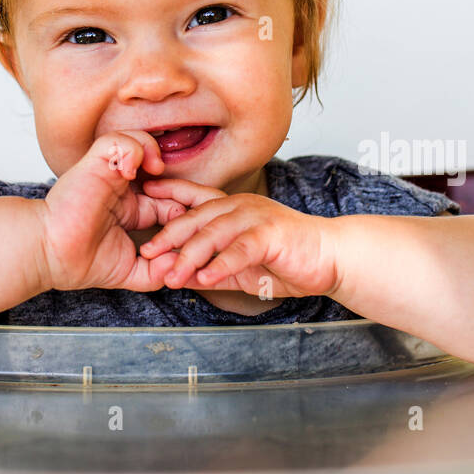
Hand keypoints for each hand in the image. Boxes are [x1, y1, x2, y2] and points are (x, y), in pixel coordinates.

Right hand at [40, 132, 188, 292]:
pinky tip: (130, 172)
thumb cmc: (81, 262)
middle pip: (159, 165)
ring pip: (139, 142)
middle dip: (175, 177)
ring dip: (152, 151)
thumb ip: (158, 272)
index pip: (170, 197)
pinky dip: (131, 148)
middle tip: (180, 192)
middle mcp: (123, 188)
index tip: (189, 220)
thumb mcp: (131, 271)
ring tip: (155, 171)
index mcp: (133, 210)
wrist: (51, 255)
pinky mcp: (95, 163)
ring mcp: (109, 173)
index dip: (184, 204)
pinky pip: (118, 141)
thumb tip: (182, 266)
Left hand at [136, 177, 340, 299]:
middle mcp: (240, 206)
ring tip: (172, 275)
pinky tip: (205, 280)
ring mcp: (255, 217)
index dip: (168, 193)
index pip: (194, 197)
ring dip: (190, 255)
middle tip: (148, 252)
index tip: (142, 195)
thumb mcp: (241, 269)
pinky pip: (240, 249)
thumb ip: (212, 270)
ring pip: (214, 233)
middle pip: (196, 216)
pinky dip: (220, 265)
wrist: (331, 257)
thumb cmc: (288, 259)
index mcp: (232, 208)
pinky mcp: (271, 234)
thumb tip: (179, 277)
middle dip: (169, 234)